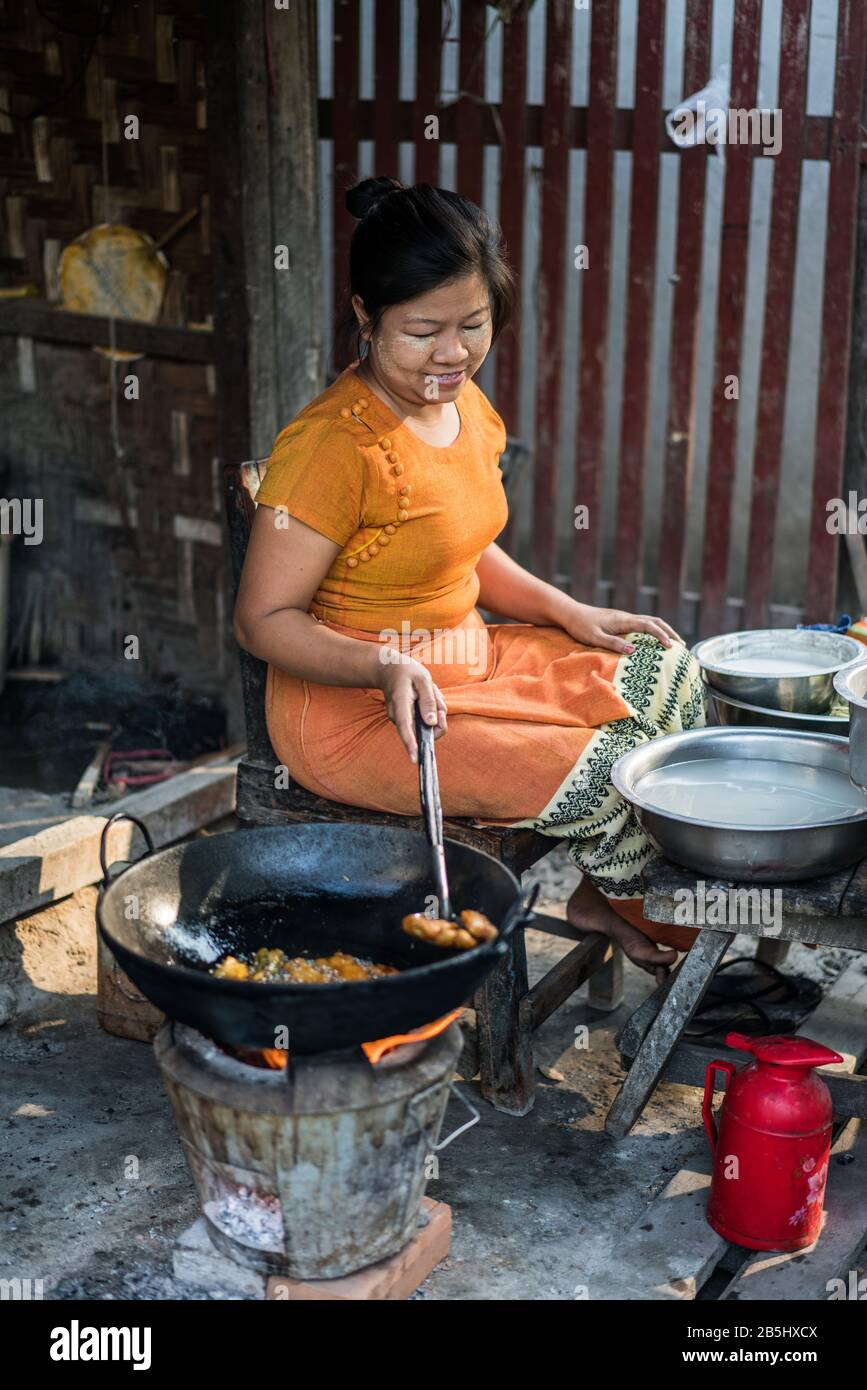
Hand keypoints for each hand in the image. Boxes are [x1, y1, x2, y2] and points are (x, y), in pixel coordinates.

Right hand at [376, 653, 447, 761]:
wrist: (390, 670)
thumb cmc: (407, 672)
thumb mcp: (423, 679)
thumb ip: (428, 700)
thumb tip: (432, 723)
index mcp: (400, 702)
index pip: (405, 726)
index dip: (410, 743)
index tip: (415, 759)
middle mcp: (398, 716)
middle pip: (424, 730)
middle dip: (438, 716)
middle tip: (437, 696)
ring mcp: (402, 720)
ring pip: (428, 724)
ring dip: (435, 709)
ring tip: (429, 691)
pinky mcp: (407, 721)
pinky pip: (426, 720)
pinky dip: (431, 709)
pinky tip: (426, 694)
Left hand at [558, 601, 680, 656]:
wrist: (570, 613)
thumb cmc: (580, 627)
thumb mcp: (595, 638)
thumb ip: (613, 644)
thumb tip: (634, 650)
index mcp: (622, 620)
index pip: (648, 625)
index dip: (661, 635)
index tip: (671, 646)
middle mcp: (626, 617)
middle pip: (654, 621)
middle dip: (669, 632)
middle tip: (682, 645)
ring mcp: (624, 618)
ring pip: (650, 621)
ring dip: (663, 630)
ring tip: (673, 642)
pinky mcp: (620, 621)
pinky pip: (642, 624)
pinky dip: (654, 630)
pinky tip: (654, 640)